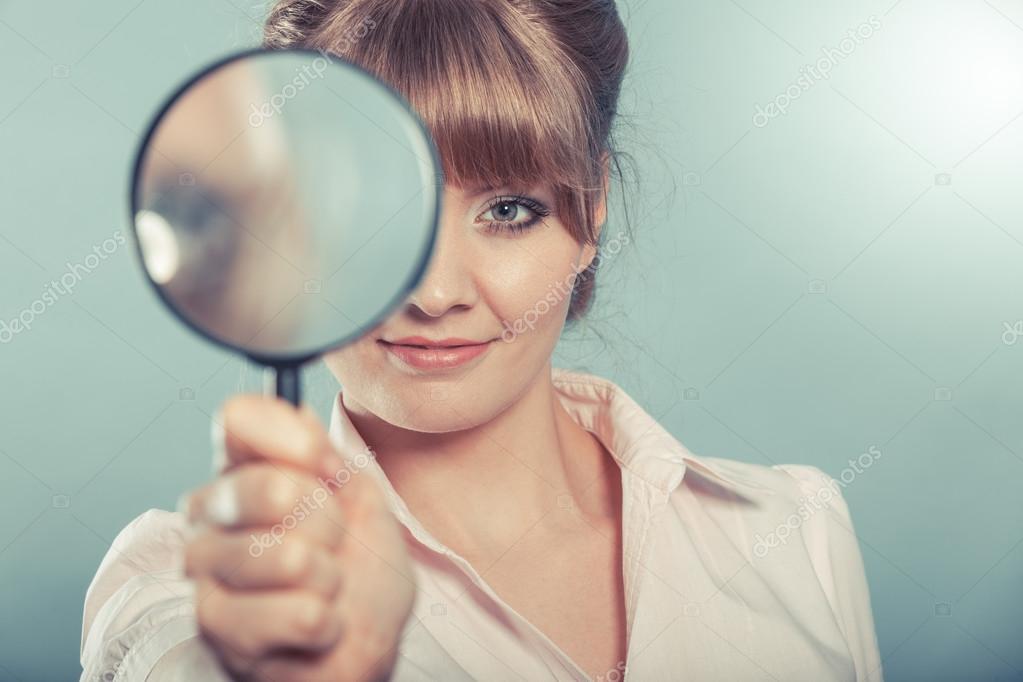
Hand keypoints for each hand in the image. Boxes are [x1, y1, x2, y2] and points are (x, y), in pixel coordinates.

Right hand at [180, 395, 415, 680]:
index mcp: (246, 469)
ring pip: (282, 556)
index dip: (293, 441)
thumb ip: (329, 458)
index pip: (238, 419)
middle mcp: (212, 512)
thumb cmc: (361, 568)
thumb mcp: (363, 500)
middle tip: (334, 542)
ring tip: (326, 587)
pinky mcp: (217, 626)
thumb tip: (300, 417)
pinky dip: (325, 621)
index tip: (331, 470)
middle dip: (325, 519)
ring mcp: (208, 568)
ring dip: (328, 576)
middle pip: (261, 485)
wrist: (368, 640)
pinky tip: (320, 624)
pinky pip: (293, 612)